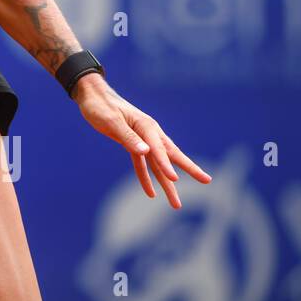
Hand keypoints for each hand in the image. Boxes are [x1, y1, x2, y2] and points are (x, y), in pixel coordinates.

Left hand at [71, 73, 211, 208]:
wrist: (92, 96)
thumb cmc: (100, 106)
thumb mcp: (111, 121)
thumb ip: (128, 136)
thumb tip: (146, 152)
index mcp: (146, 126)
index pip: (159, 148)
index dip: (166, 164)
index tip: (174, 179)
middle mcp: (149, 133)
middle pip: (171, 155)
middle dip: (189, 169)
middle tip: (207, 181)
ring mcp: (143, 139)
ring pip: (159, 164)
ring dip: (167, 183)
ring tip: (176, 204)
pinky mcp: (133, 144)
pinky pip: (143, 164)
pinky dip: (147, 178)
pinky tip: (152, 194)